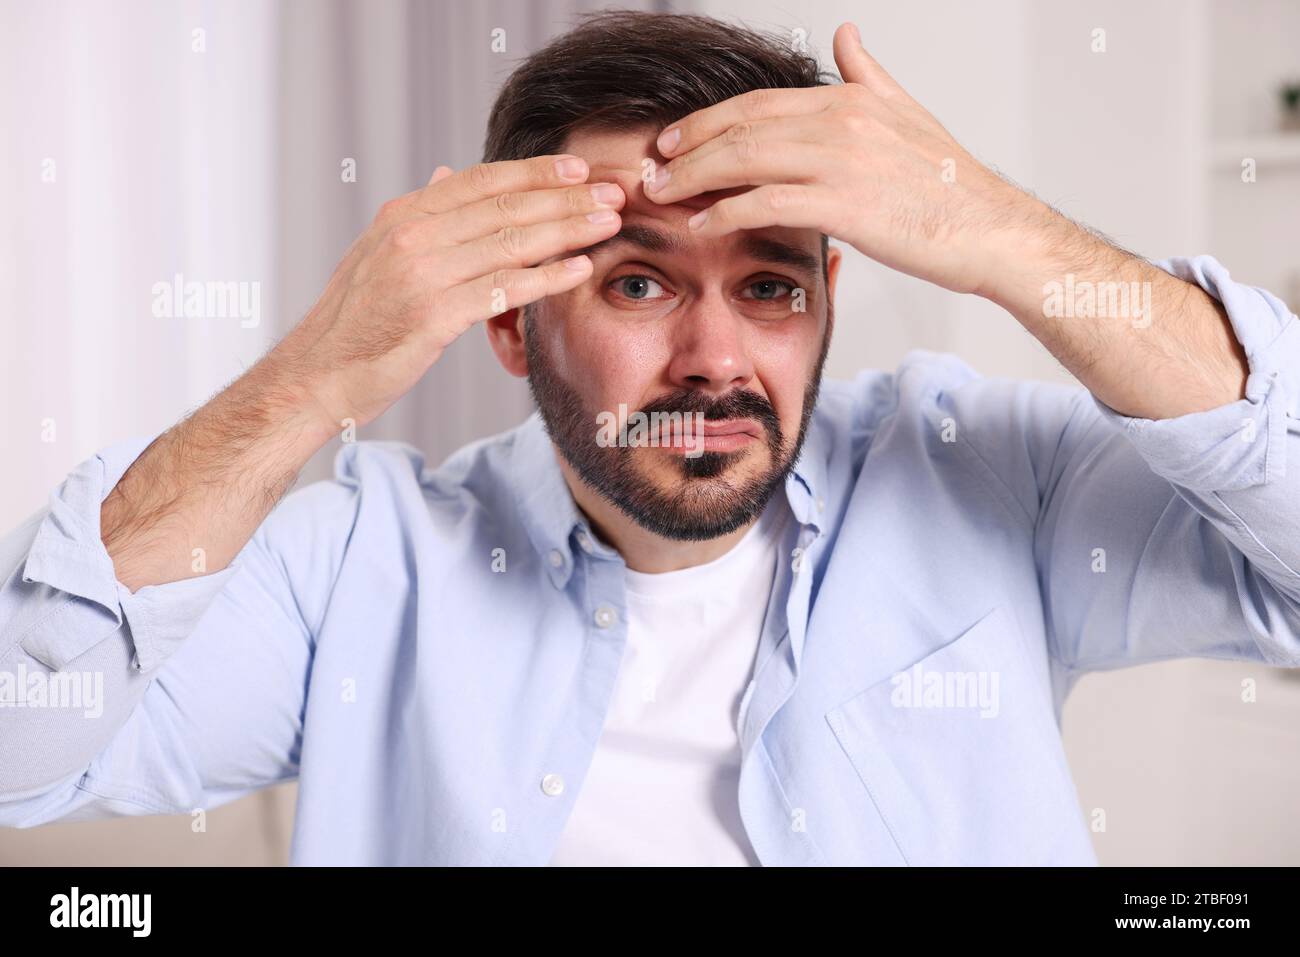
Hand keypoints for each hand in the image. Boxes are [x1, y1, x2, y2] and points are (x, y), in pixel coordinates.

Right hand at [277, 155, 624, 428]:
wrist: (316, 375)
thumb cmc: (354, 322)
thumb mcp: (378, 254)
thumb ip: (420, 215)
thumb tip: (447, 175)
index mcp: (402, 216)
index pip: (481, 181)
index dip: (535, 172)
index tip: (579, 169)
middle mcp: (411, 236)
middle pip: (505, 206)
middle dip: (566, 197)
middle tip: (614, 191)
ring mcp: (421, 274)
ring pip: (511, 242)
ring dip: (567, 229)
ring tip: (609, 222)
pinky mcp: (433, 316)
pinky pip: (503, 289)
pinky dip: (547, 277)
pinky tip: (580, 269)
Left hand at [646, 22, 1045, 296]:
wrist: (991, 229)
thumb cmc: (950, 183)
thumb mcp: (907, 111)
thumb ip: (867, 73)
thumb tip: (845, 34)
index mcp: (848, 99)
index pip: (758, 103)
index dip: (709, 120)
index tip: (675, 139)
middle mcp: (840, 122)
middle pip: (741, 127)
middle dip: (688, 147)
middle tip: (652, 167)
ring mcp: (841, 161)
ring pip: (745, 160)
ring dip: (694, 179)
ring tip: (663, 195)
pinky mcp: (845, 205)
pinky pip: (767, 204)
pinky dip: (727, 213)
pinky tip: (702, 225)